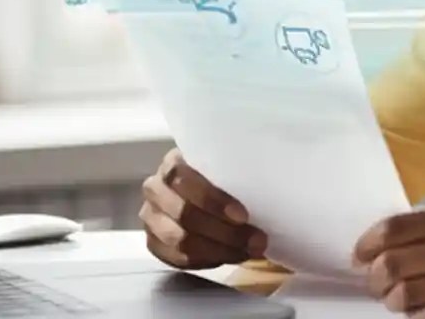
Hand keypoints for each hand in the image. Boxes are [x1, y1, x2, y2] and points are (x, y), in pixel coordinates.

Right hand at [140, 148, 267, 268]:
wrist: (208, 197)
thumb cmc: (224, 179)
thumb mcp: (228, 167)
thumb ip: (237, 171)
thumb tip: (273, 182)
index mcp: (173, 162)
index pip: (183, 177)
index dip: (212, 199)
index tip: (243, 216)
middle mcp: (155, 188)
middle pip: (183, 213)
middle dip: (224, 232)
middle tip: (256, 241)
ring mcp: (150, 216)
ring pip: (179, 240)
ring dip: (218, 249)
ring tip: (247, 251)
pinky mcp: (153, 242)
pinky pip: (175, 259)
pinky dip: (205, 260)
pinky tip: (228, 256)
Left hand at [353, 203, 424, 318]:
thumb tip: (391, 243)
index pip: (395, 229)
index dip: (367, 243)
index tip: (359, 254)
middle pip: (393, 264)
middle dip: (374, 277)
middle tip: (375, 281)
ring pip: (406, 295)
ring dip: (393, 299)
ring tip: (397, 298)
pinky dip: (419, 316)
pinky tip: (422, 311)